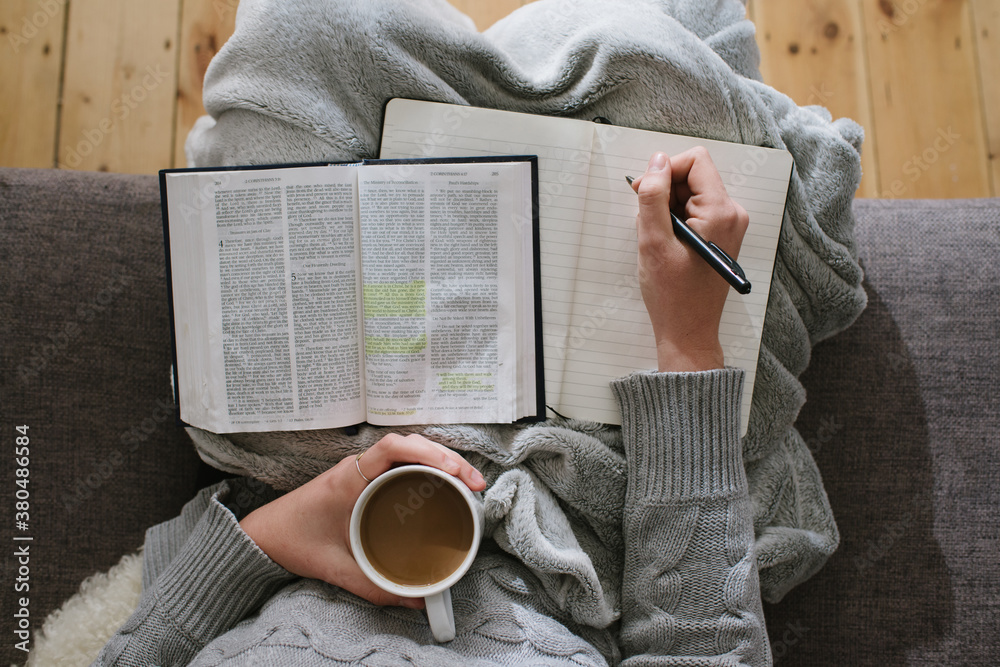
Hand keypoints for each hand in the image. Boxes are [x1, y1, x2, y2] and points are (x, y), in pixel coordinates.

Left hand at [239, 433, 485, 608]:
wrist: (266, 534)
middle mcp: (358, 466)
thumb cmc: (296, 542)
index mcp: (349, 477)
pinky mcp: (367, 476)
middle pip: (412, 444)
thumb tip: (418, 601)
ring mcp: (364, 468)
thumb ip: (375, 587)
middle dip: (448, 458)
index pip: (392, 447)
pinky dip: (428, 466)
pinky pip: (403, 461)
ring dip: (441, 459)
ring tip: (468, 480)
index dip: (426, 452)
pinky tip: (446, 481)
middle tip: (474, 482)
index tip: (452, 470)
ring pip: (410, 450)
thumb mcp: (336, 568)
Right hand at [629, 148, 748, 371]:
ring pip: (691, 194)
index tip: (646, 194)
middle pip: (693, 176)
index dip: (666, 171)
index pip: (695, 161)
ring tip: (660, 241)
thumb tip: (656, 162)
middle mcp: (732, 214)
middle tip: (650, 225)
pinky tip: (667, 246)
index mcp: (721, 211)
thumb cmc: (673, 295)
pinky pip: (695, 211)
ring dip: (668, 210)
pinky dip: (675, 221)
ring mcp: (729, 225)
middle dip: (665, 194)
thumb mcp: (653, 242)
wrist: (688, 332)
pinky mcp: (721, 235)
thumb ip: (653, 197)